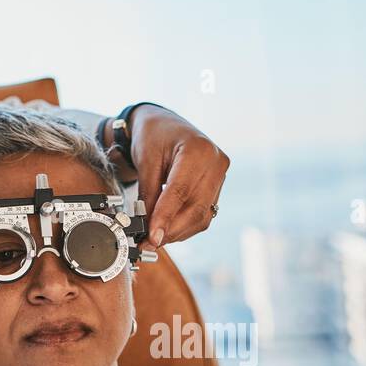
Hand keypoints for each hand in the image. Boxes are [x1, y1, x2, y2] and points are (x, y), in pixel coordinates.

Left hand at [117, 105, 229, 251]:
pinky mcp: (218, 186)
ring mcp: (220, 175)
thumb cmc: (153, 136)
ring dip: (178, 231)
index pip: (181, 191)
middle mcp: (216, 163)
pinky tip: (168, 229)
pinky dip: (185, 224)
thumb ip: (148, 193)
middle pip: (196, 208)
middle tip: (148, 242)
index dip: (166, 217)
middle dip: (171, 230)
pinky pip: (204, 213)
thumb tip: (146, 225)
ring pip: (202, 215)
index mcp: (197, 150)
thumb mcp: (145, 160)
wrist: (164, 123)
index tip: (152, 236)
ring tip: (154, 238)